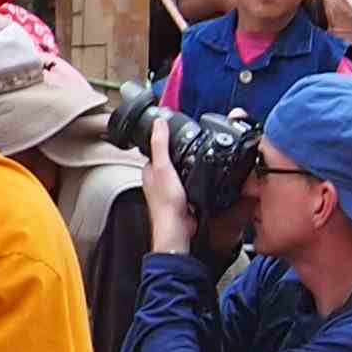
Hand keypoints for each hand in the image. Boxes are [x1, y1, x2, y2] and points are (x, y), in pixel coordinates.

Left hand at [139, 127, 194, 254]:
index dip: (166, 139)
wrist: (177, 229)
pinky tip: (202, 180)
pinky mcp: (183, 199)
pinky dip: (196, 180)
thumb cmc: (167, 204)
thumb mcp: (163, 167)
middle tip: (191, 146)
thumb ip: (160, 144)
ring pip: (181, 172)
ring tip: (197, 161)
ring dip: (189, 167)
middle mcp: (157, 180)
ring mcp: (170, 190)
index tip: (176, 130)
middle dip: (180, 153)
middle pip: (170, 160)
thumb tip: (159, 122)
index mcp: (149, 170)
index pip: (156, 148)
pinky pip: (191, 184)